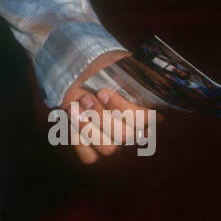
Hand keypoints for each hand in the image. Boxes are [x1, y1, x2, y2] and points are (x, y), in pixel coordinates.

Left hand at [60, 50, 149, 164]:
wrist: (79, 73)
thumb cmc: (103, 68)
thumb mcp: (120, 62)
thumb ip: (136, 69)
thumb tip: (143, 72)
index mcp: (148, 110)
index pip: (143, 119)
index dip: (121, 108)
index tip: (103, 91)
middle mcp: (135, 131)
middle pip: (125, 136)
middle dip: (101, 116)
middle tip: (85, 98)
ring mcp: (116, 142)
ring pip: (109, 149)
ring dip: (88, 128)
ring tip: (74, 108)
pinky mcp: (95, 149)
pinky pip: (90, 158)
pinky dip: (78, 141)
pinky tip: (71, 122)